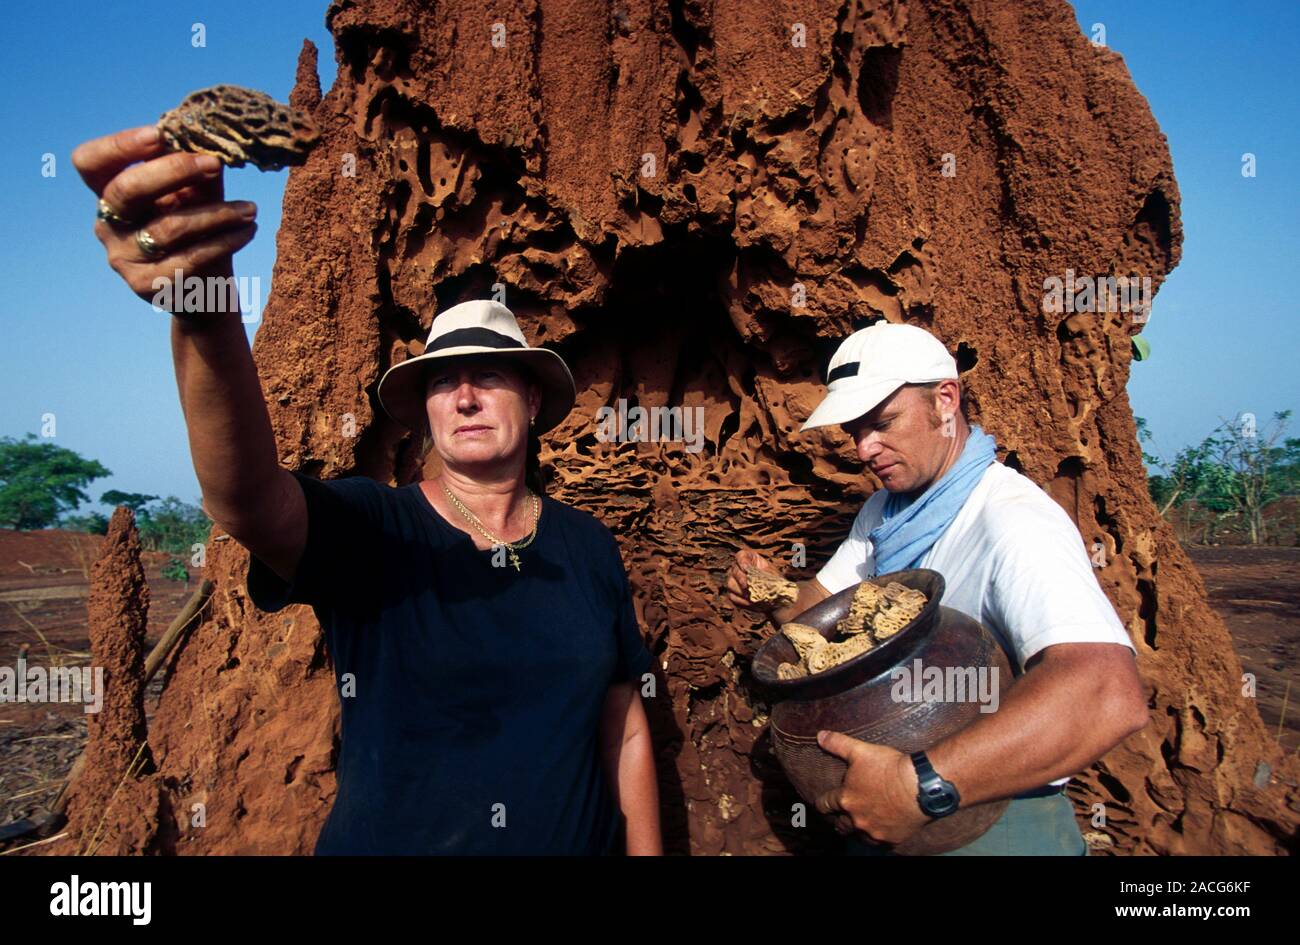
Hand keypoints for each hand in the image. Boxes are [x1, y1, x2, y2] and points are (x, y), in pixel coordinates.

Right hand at [72, 125, 257, 309]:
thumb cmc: (198, 233)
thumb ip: (197, 169)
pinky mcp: (147, 285)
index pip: (90, 162)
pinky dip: (225, 241)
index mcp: (109, 193)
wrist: (205, 292)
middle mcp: (107, 224)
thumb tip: (213, 137)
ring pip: (168, 226)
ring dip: (217, 212)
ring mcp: (122, 257)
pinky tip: (249, 230)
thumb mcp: (195, 196)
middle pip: (126, 190)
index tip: (159, 135)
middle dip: (174, 171)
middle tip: (215, 163)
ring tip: (251, 208)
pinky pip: (190, 257)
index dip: (118, 145)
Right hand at [725, 548, 776, 609]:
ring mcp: (733, 581)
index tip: (746, 568)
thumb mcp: (772, 575)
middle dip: (741, 579)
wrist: (774, 597)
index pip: (741, 556)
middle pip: (734, 571)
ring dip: (742, 591)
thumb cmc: (774, 582)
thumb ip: (764, 575)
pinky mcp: (733, 594)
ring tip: (753, 596)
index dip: (742, 562)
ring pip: (731, 584)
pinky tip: (751, 603)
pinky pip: (733, 597)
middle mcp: (738, 568)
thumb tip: (757, 579)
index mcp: (749, 559)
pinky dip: (742, 601)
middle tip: (748, 585)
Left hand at [814, 731, 929, 844]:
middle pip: (840, 825)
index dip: (822, 804)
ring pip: (859, 836)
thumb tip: (820, 736)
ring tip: (859, 824)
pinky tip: (880, 830)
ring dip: (857, 829)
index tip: (822, 804)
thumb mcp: (861, 751)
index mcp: (846, 799)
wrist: (920, 786)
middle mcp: (857, 819)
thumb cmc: (890, 767)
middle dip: (838, 820)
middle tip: (839, 816)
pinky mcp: (891, 839)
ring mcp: (874, 831)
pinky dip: (878, 837)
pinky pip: (880, 843)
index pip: (825, 805)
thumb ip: (838, 744)